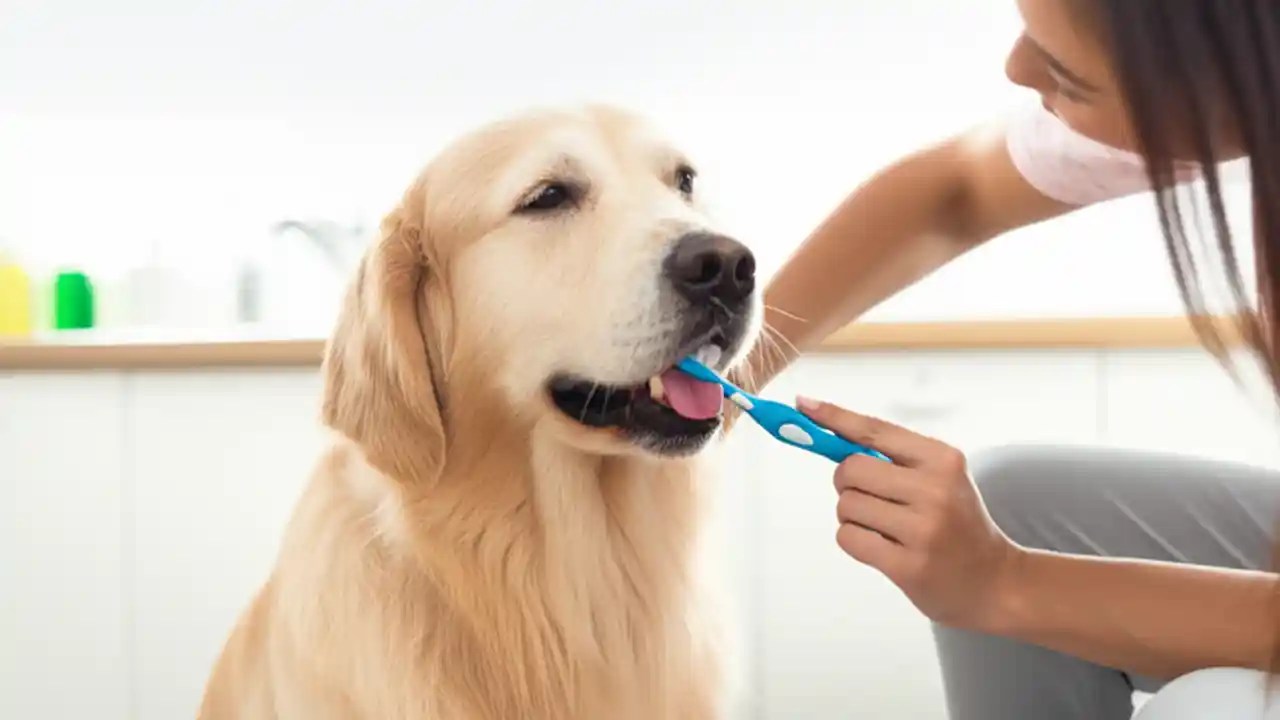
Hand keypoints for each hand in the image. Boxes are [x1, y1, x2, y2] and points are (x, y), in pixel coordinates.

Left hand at [797, 396, 1022, 631]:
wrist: (995, 581)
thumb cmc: (956, 523)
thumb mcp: (940, 478)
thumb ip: (893, 458)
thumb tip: (828, 435)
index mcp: (943, 459)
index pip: (874, 430)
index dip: (834, 416)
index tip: (803, 404)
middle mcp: (935, 489)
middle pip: (850, 469)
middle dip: (846, 482)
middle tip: (869, 497)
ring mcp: (923, 529)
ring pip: (846, 505)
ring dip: (852, 516)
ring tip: (884, 527)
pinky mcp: (909, 565)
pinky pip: (848, 538)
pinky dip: (854, 539)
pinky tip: (882, 547)